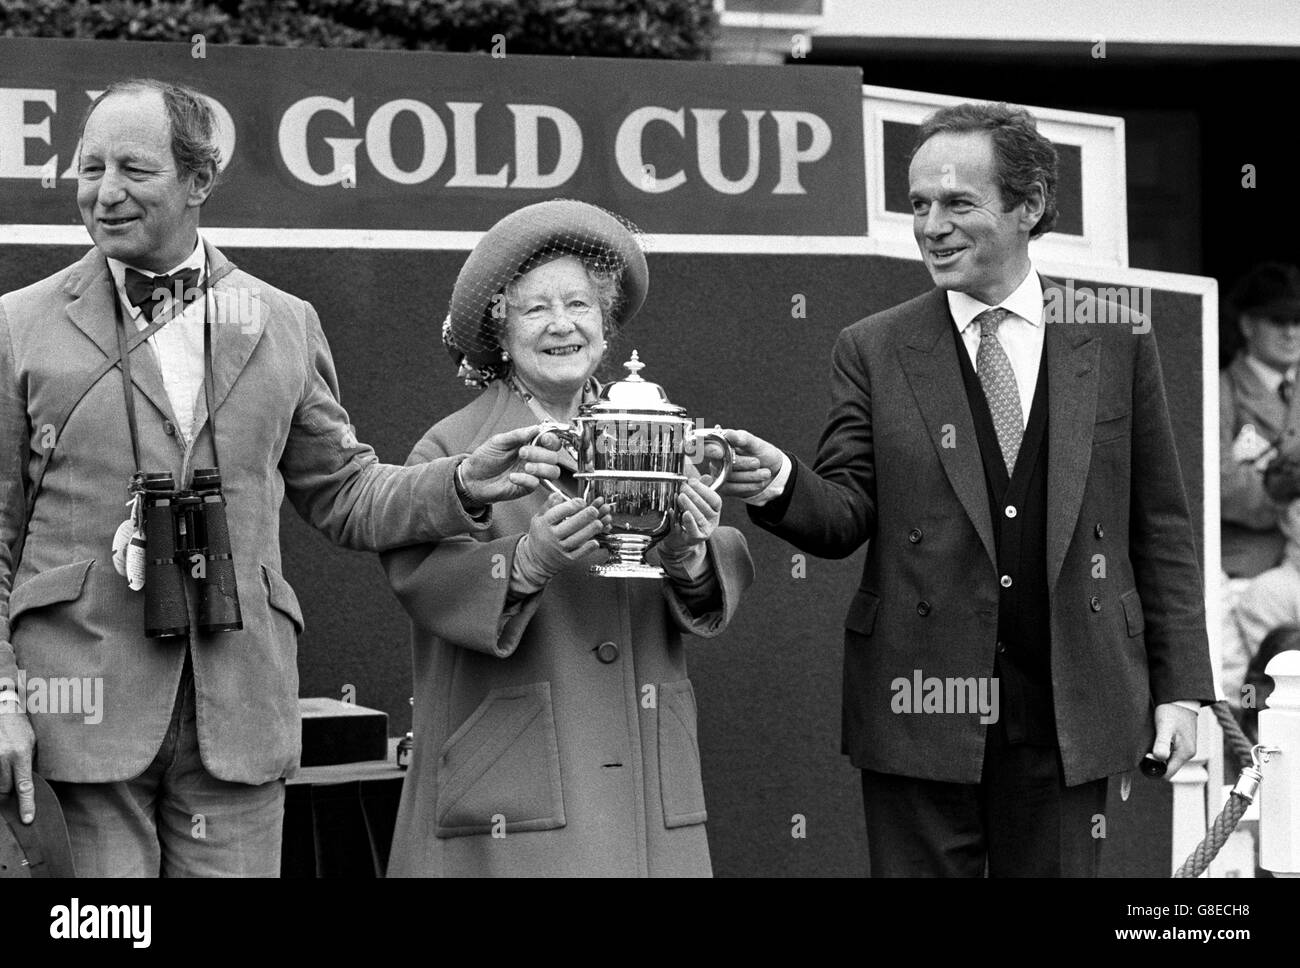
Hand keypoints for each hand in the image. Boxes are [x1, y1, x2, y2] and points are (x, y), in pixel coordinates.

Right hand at [0, 704, 35, 823]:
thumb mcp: (32, 742)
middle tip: (13, 779)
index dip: (26, 804)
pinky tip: (2, 768)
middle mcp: (3, 757)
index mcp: (21, 754)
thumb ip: (30, 763)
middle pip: (5, 789)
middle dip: (10, 790)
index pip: (24, 786)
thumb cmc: (20, 727)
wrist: (2, 710)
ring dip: (1, 782)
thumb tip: (30, 785)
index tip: (27, 819)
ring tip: (6, 767)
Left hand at [459, 425, 563, 504]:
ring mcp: (532, 474)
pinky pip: (536, 484)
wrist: (473, 478)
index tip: (543, 439)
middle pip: (554, 457)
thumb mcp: (499, 441)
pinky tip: (513, 477)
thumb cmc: (485, 458)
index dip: (551, 440)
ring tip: (525, 467)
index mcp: (529, 445)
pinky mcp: (526, 487)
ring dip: (541, 468)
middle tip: (523, 453)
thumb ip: (517, 435)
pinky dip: (526, 480)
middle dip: (541, 454)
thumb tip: (535, 428)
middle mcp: (534, 459)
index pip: (550, 442)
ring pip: (553, 472)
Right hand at [515, 492, 608, 584]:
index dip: (573, 505)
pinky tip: (595, 542)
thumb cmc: (540, 535)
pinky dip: (588, 548)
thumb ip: (548, 505)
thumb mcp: (538, 518)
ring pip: (576, 539)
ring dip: (590, 531)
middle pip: (570, 525)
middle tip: (594, 511)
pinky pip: (579, 554)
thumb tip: (558, 494)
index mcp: (544, 524)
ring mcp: (559, 549)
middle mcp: (551, 537)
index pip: (559, 512)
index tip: (582, 502)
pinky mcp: (566, 559)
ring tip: (598, 523)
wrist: (535, 559)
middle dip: (585, 516)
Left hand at [659, 476, 720, 558]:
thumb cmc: (688, 516)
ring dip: (689, 506)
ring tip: (680, 497)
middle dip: (693, 495)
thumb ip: (700, 489)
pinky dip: (688, 521)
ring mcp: (706, 530)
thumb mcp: (695, 502)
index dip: (703, 489)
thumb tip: (707, 477)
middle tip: (683, 487)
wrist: (681, 537)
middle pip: (705, 506)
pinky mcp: (696, 538)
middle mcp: (713, 520)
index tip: (692, 481)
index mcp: (715, 509)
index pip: (714, 499)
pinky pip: (693, 530)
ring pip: (699, 517)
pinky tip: (683, 514)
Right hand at [715, 429, 783, 499]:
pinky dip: (748, 485)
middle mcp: (716, 460)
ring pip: (729, 477)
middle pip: (721, 463)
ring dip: (750, 476)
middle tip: (757, 463)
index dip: (710, 449)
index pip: (706, 446)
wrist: (773, 471)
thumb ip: (743, 438)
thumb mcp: (756, 444)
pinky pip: (733, 488)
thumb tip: (729, 434)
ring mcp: (719, 475)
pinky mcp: (724, 488)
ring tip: (766, 473)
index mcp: (720, 444)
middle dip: (742, 464)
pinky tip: (759, 482)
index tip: (720, 452)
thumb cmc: (762, 453)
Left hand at [1151, 702, 1198, 778]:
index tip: (1143, 760)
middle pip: (1168, 768)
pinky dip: (1160, 749)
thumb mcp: (1165, 726)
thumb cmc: (1173, 711)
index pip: (1168, 774)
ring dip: (1157, 755)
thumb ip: (1162, 743)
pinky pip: (1170, 752)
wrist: (1180, 698)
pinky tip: (1154, 739)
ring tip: (1149, 743)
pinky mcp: (1182, 742)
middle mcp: (1187, 753)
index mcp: (1185, 753)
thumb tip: (1158, 758)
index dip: (1153, 770)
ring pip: (1168, 760)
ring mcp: (1185, 748)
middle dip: (1154, 763)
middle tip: (1144, 750)